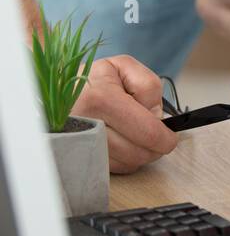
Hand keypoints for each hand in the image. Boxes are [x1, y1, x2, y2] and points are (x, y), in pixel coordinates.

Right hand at [72, 55, 177, 174]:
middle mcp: (88, 125)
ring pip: (127, 164)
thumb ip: (148, 85)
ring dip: (138, 154)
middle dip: (154, 148)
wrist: (53, 93)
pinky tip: (119, 143)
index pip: (147, 132)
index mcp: (101, 99)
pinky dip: (123, 159)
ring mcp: (80, 145)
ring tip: (133, 135)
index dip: (165, 138)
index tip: (169, 138)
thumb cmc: (92, 80)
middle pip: (139, 153)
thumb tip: (156, 116)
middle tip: (156, 138)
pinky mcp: (77, 158)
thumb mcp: (122, 66)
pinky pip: (113, 169)